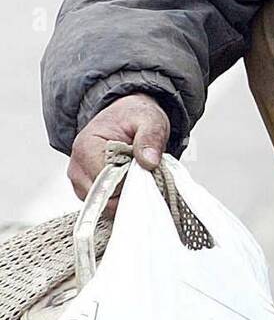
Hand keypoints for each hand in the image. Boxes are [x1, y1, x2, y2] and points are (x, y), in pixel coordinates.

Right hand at [66, 93, 170, 215]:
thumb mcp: (150, 121)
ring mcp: (80, 181)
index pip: (106, 183)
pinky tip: (130, 179)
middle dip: (128, 191)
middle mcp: (77, 167)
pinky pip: (105, 204)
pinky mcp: (87, 189)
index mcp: (86, 147)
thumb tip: (149, 162)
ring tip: (136, 172)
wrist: (125, 115)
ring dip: (124, 194)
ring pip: (104, 204)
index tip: (147, 174)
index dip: (130, 183)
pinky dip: (120, 197)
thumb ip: (150, 138)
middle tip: (144, 173)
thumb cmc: (133, 117)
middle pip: (103, 198)